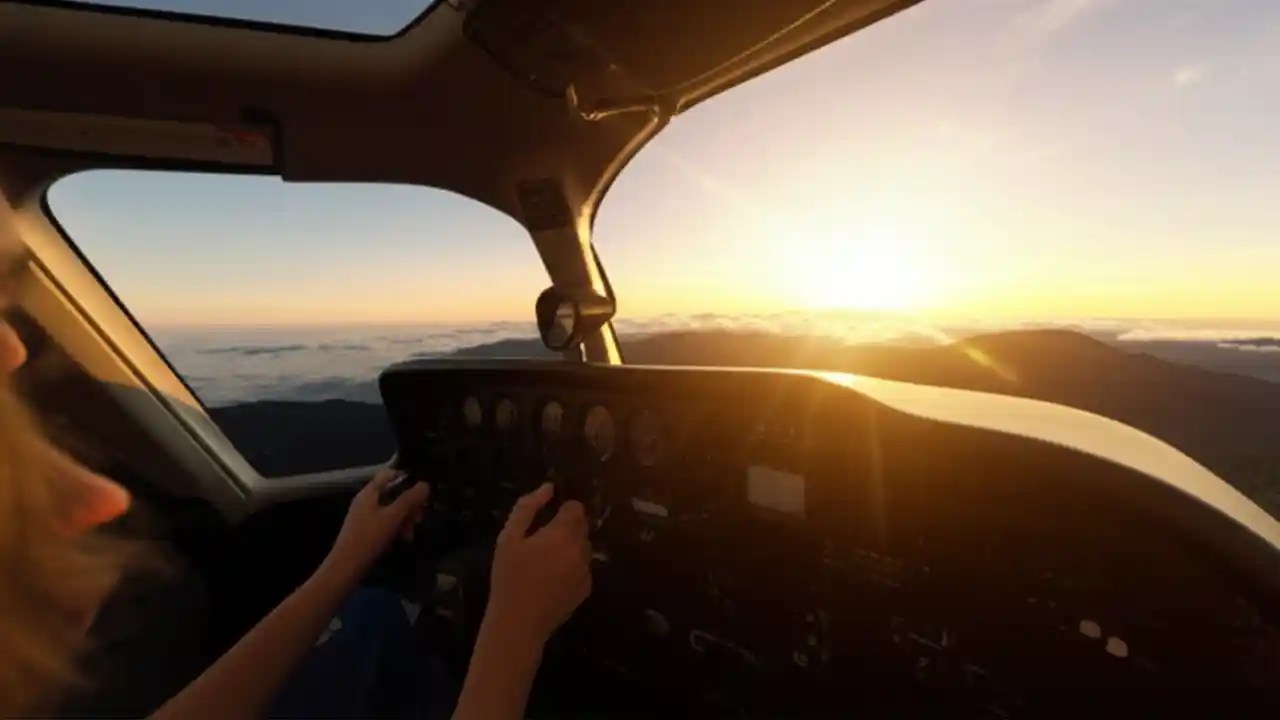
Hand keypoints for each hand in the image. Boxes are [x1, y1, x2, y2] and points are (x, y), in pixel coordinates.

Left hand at [321, 469, 429, 586]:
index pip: (390, 474)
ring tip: (410, 535)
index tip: (422, 492)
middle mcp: (367, 501)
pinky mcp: (367, 531)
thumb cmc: (369, 538)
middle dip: (409, 505)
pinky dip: (396, 529)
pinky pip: (386, 523)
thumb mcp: (393, 517)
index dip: (407, 479)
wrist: (346, 567)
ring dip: (405, 519)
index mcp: (370, 492)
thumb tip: (426, 484)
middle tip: (419, 518)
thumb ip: (409, 499)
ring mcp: (365, 516)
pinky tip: (402, 540)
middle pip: (393, 494)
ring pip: (392, 510)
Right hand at [486, 483, 591, 645]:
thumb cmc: (509, 578)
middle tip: (539, 544)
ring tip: (544, 564)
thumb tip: (548, 488)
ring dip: (569, 548)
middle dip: (565, 529)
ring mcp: (587, 571)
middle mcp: (582, 550)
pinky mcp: (586, 589)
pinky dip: (571, 567)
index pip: (576, 508)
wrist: (519, 624)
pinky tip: (551, 580)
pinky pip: (582, 568)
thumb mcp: (509, 538)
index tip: (544, 522)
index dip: (561, 511)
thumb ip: (528, 508)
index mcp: (564, 534)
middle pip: (581, 527)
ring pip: (583, 548)